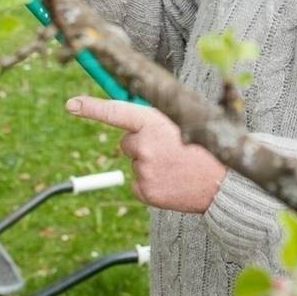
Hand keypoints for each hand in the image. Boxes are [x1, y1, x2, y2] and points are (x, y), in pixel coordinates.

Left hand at [66, 96, 226, 213]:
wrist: (225, 182)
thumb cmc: (207, 146)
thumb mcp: (186, 120)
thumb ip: (157, 118)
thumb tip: (135, 118)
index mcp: (154, 122)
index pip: (116, 112)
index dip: (91, 107)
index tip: (71, 104)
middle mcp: (144, 145)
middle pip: (126, 143)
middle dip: (142, 145)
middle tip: (169, 150)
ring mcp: (144, 170)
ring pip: (135, 164)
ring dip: (150, 165)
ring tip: (176, 166)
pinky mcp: (146, 191)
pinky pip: (138, 185)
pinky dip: (151, 184)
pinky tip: (171, 181)